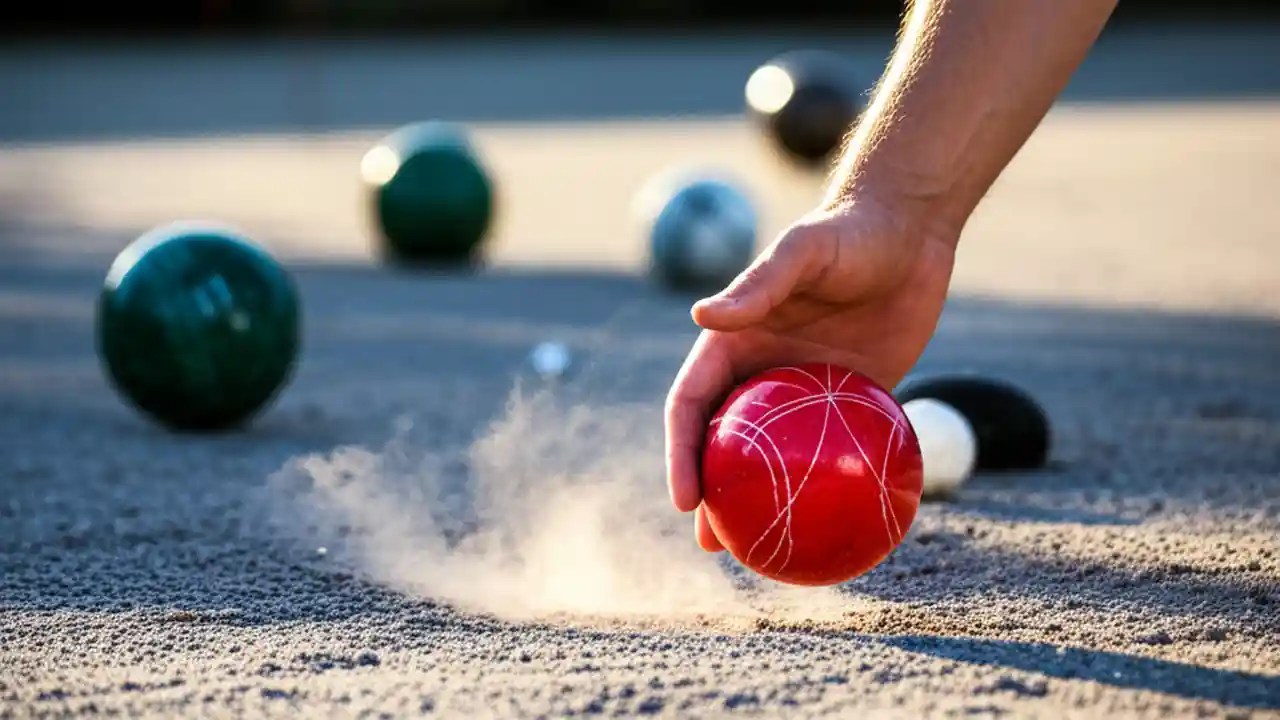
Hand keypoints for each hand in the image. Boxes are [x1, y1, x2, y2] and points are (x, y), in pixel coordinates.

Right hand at [663, 194, 958, 551]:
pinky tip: (838, 519)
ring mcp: (804, 389)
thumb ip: (757, 285)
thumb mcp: (801, 253)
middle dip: (711, 494)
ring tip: (765, 551)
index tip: (684, 499)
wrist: (910, 231)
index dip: (679, 453)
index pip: (691, 407)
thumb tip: (703, 317)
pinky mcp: (853, 396)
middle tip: (714, 543)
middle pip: (724, 443)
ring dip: (763, 500)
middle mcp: (761, 371)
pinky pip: (834, 449)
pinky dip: (826, 483)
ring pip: (775, 457)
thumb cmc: (847, 234)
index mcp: (733, 343)